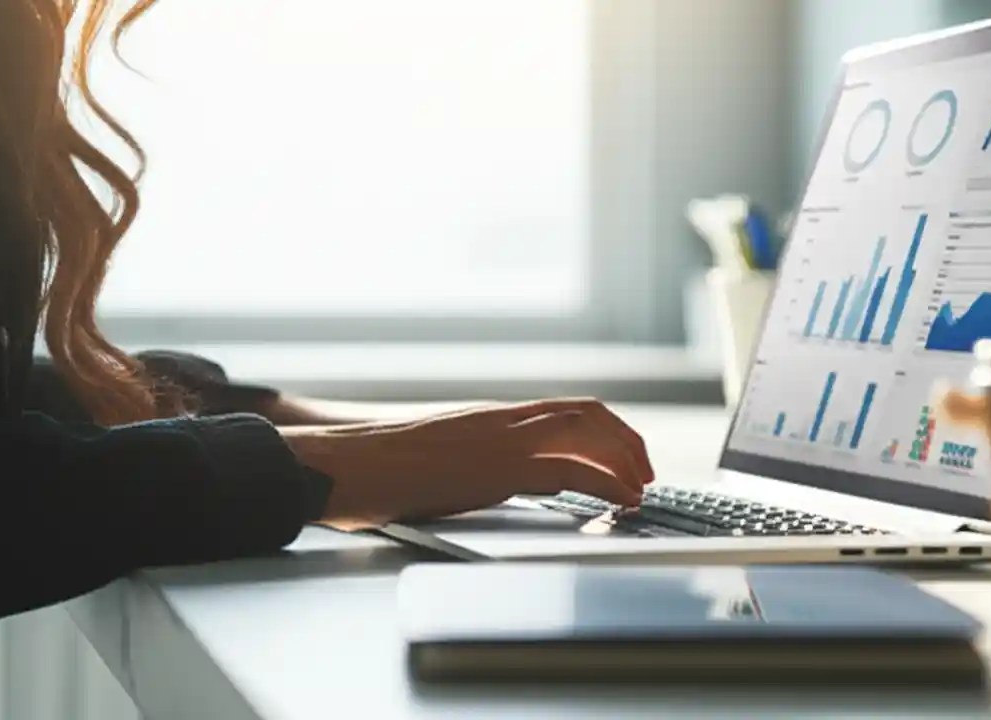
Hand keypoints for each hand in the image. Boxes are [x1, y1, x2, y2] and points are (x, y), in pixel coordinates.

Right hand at [280, 399, 652, 528]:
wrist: (347, 466)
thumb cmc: (380, 470)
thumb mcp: (441, 459)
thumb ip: (478, 463)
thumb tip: (506, 482)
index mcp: (490, 418)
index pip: (563, 409)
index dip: (603, 429)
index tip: (622, 454)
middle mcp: (502, 420)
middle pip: (585, 413)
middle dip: (624, 440)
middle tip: (643, 472)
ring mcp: (502, 439)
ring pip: (585, 432)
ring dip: (624, 459)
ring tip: (641, 488)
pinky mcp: (499, 466)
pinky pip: (571, 469)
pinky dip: (607, 483)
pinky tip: (622, 500)